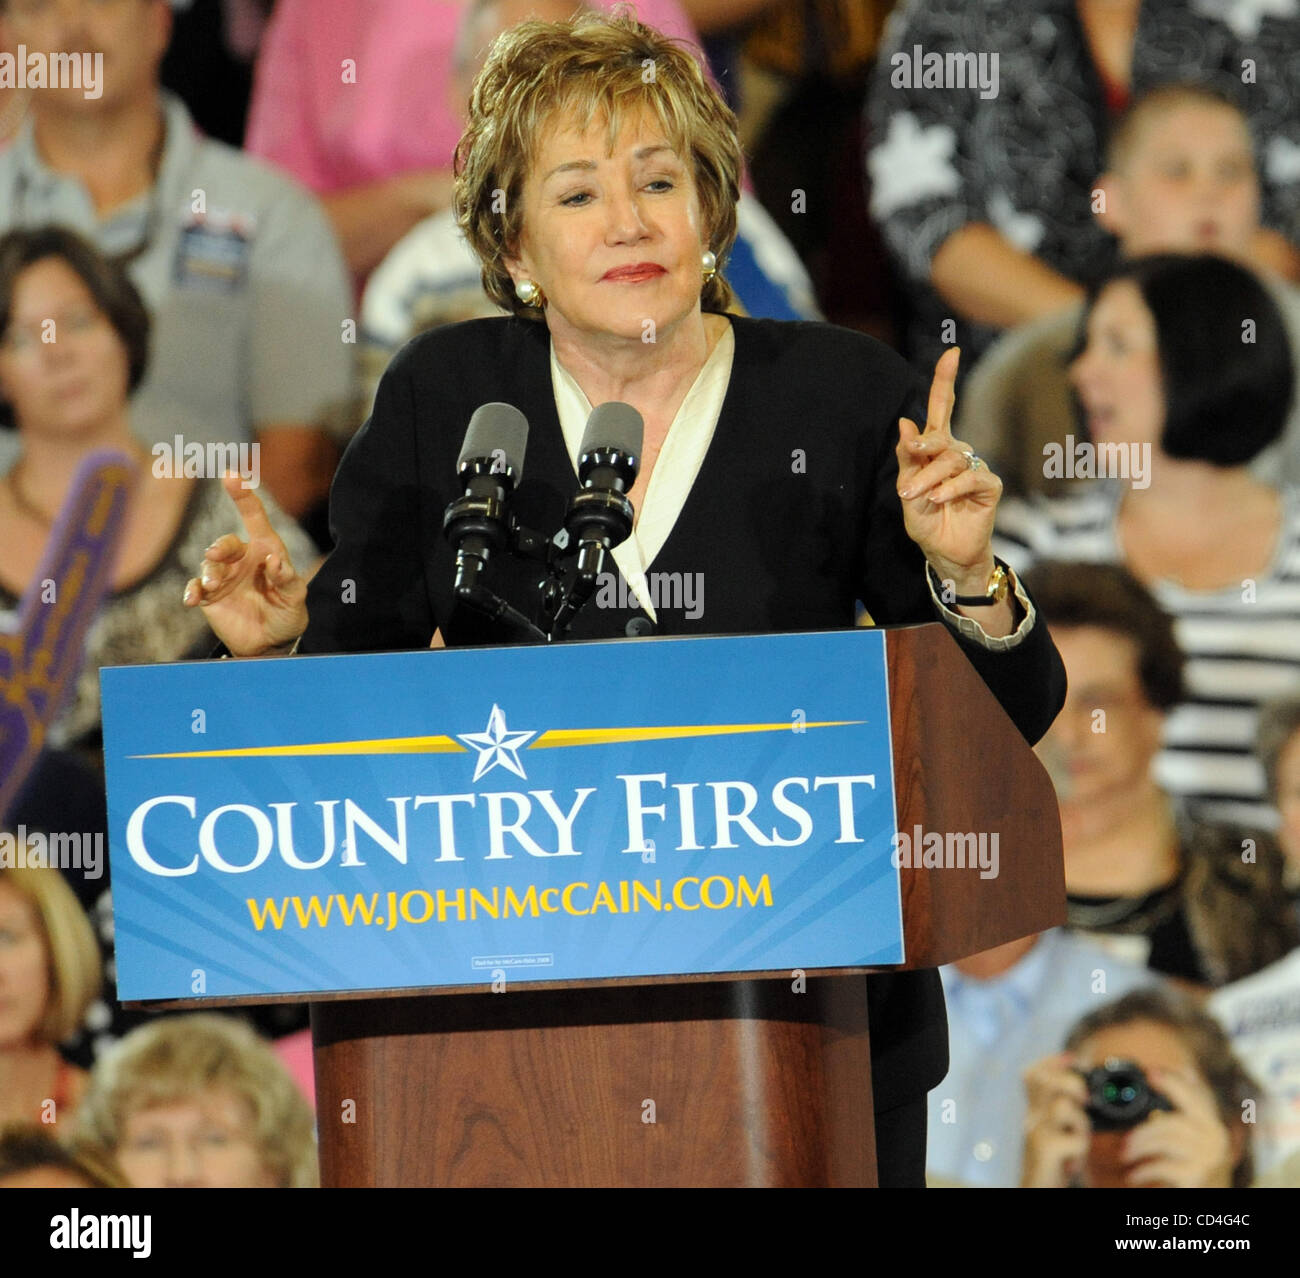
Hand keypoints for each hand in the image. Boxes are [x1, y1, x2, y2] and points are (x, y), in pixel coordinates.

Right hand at [182, 476, 308, 656]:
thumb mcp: (295, 598)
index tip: (230, 475)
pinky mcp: (209, 596)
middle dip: (220, 547)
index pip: (255, 518)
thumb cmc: (287, 614)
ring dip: (209, 572)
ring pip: (209, 565)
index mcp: (266, 551)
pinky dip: (191, 591)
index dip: (243, 495)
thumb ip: (287, 579)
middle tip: (216, 555)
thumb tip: (274, 561)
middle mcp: (242, 559)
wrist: (269, 643)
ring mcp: (224, 576)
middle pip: (226, 543)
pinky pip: (195, 587)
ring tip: (212, 585)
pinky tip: (191, 599)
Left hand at [896, 347, 1002, 592]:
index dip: (945, 381)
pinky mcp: (989, 485)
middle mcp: (958, 453)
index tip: (950, 353)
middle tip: (910, 461)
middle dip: (924, 446)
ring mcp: (975, 467)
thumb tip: (906, 422)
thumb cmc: (925, 520)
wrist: (944, 552)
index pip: (943, 408)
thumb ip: (907, 459)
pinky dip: (951, 488)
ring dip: (929, 478)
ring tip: (915, 497)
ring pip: (951, 459)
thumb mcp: (907, 490)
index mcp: (937, 448)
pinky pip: (970, 477)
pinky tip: (938, 499)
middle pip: (942, 436)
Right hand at [1021, 1053, 1089, 1187]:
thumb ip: (1062, 1114)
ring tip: (1079, 1138)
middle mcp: (1030, 1118)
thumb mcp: (1055, 1134)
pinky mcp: (1045, 1150)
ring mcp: (1035, 1133)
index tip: (1072, 1057)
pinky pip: (1073, 1139)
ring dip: (1080, 1122)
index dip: (1050, 1061)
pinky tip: (1074, 1161)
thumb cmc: (1052, 1165)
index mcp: (1034, 1112)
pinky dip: (1081, 1148)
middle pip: (1043, 1080)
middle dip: (1069, 1081)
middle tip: (1085, 1098)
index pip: (1032, 1074)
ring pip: (1062, 1106)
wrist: (1037, 1192)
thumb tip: (1083, 1094)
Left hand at [1120, 1067, 1236, 1187]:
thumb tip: (1189, 1071)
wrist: (1210, 1199)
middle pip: (1172, 1122)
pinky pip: (1163, 1166)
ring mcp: (1208, 1158)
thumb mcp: (1194, 1138)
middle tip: (1125, 1139)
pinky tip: (1133, 1175)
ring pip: (1165, 1141)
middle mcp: (1215, 1139)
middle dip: (1144, 1129)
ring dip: (1140, 1147)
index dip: (1173, 1082)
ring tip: (1125, 1155)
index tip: (1151, 1072)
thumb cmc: (1194, 1164)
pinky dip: (1144, 1170)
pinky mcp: (1197, 1176)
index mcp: (1212, 1125)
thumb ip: (1188, 1110)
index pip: (1194, 1097)